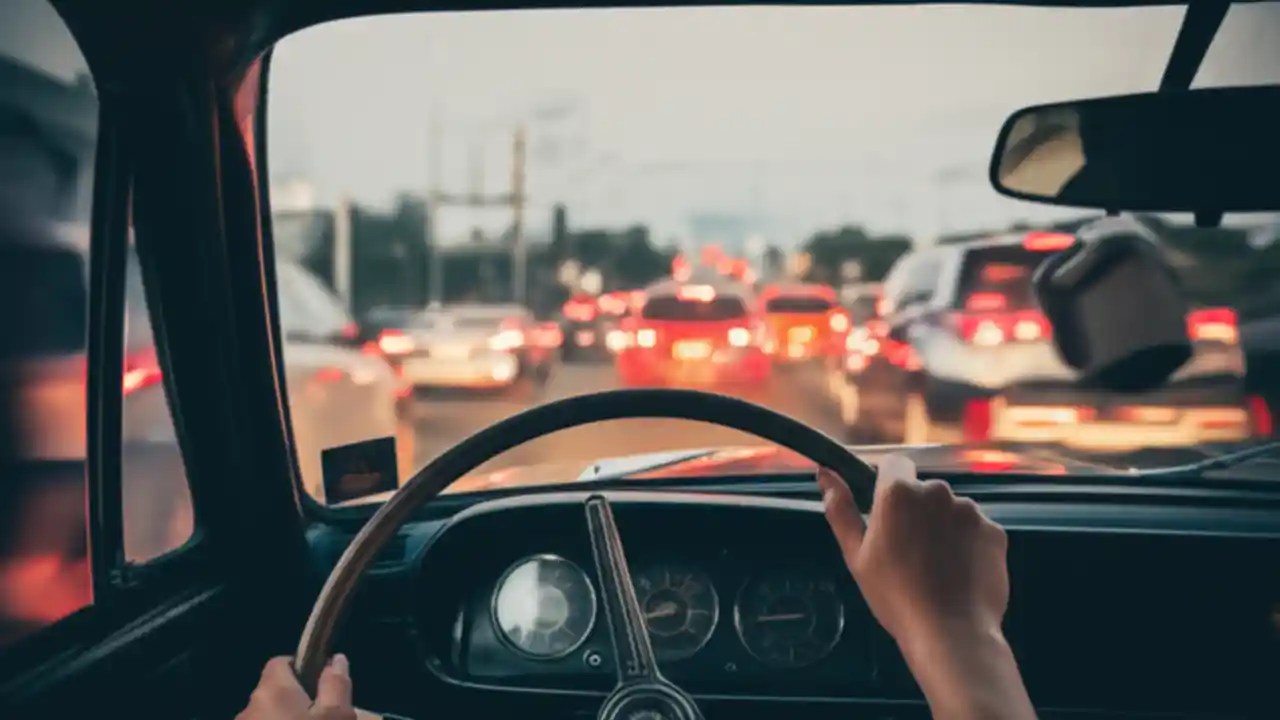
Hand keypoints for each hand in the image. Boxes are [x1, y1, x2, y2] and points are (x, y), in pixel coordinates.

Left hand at [237, 655, 355, 719]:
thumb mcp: (335, 716)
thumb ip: (336, 685)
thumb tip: (336, 659)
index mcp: (271, 691)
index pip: (280, 662)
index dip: (302, 668)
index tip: (321, 685)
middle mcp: (248, 707)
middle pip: (274, 692)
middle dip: (295, 700)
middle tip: (320, 716)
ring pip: (266, 715)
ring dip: (283, 718)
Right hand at [817, 455, 1007, 645]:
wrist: (951, 632)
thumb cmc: (894, 595)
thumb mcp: (856, 555)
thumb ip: (840, 509)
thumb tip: (825, 473)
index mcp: (898, 492)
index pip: (893, 464)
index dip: (887, 486)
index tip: (886, 515)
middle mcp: (937, 491)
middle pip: (924, 490)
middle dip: (918, 511)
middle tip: (910, 552)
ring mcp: (971, 510)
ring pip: (951, 510)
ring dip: (944, 527)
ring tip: (938, 567)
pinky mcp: (996, 531)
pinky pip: (976, 530)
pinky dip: (969, 545)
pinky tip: (961, 573)